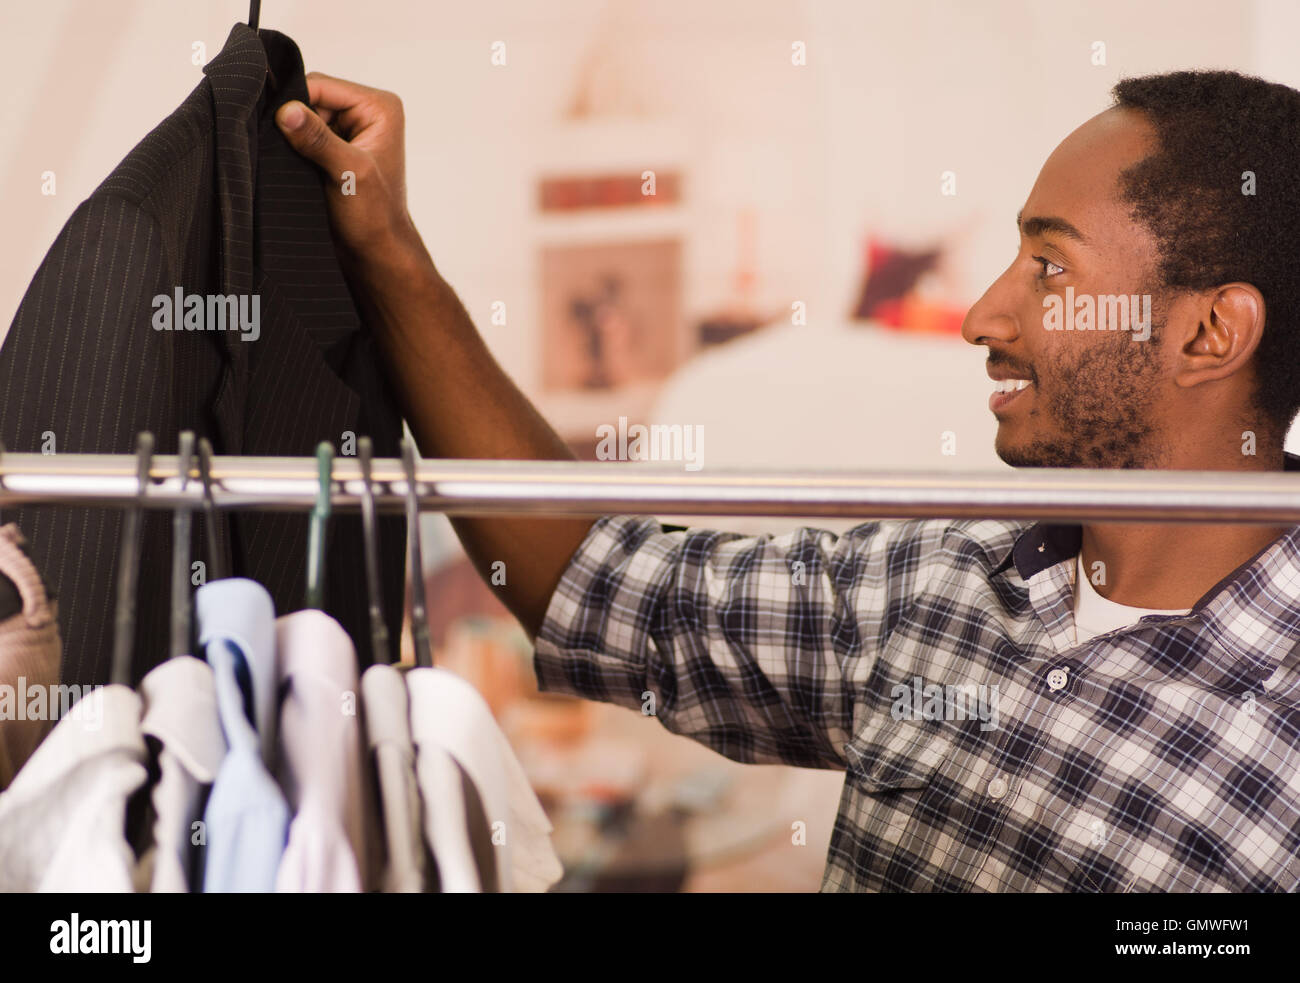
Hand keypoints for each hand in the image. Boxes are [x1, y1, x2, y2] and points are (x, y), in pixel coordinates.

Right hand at [275, 72, 429, 275]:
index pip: (321, 86)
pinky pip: (301, 137)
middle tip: (280, 148)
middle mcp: (365, 113)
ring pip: (301, 118)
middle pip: (309, 99)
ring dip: (289, 138)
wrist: (375, 253)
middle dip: (291, 121)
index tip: (272, 123)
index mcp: (379, 108)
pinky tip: (287, 166)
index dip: (294, 101)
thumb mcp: (348, 173)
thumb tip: (286, 111)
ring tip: (287, 162)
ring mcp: (348, 131)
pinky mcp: (332, 149)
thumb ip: (318, 140)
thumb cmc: (375, 218)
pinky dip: (290, 149)